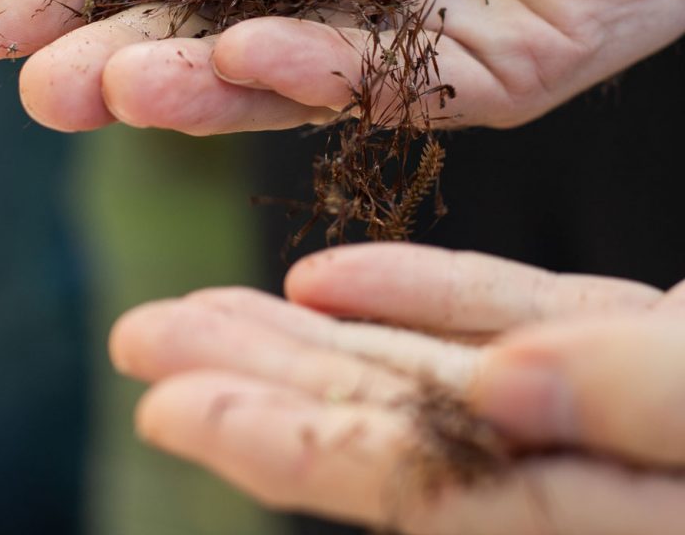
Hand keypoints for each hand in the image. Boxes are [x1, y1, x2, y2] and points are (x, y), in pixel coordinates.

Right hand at [0, 0, 684, 134]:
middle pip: (210, 27)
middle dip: (118, 57)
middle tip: (38, 84)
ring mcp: (412, 26)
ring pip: (287, 77)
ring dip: (196, 84)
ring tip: (109, 86)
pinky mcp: (494, 65)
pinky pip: (394, 86)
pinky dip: (317, 73)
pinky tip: (246, 55)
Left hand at [109, 243, 684, 533]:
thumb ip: (632, 395)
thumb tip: (504, 382)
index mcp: (596, 499)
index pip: (408, 480)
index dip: (280, 445)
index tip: (167, 406)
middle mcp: (570, 455)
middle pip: (384, 421)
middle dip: (255, 379)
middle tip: (145, 332)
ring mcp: (586, 395)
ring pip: (424, 362)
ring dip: (309, 332)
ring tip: (206, 305)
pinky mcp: (611, 340)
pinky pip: (496, 315)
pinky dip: (415, 290)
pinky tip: (329, 278)